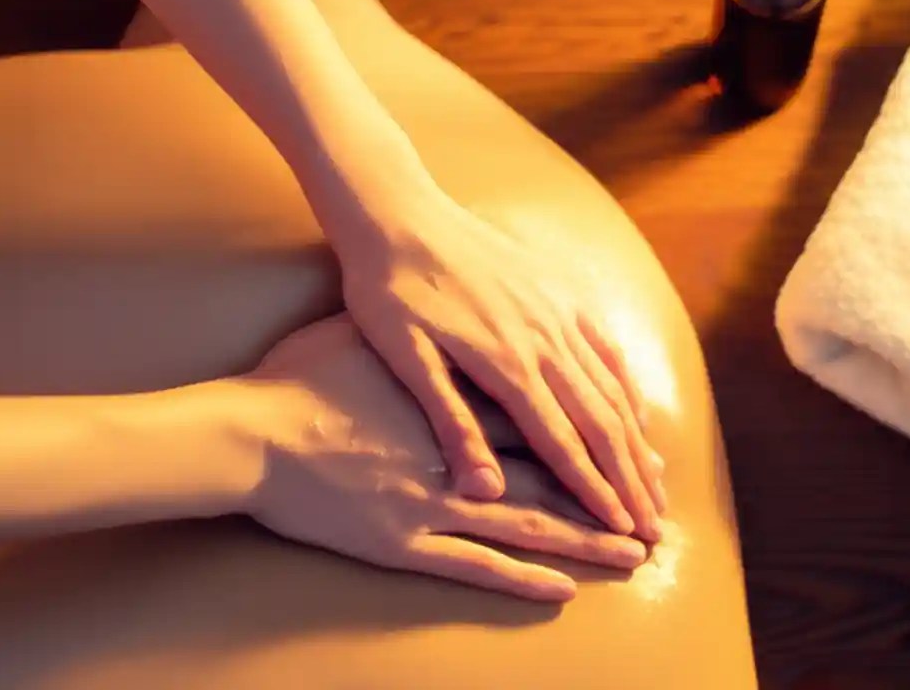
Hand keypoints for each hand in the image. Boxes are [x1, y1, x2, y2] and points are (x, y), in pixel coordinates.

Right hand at [244, 316, 646, 601]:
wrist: (252, 432)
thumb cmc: (303, 380)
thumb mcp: (369, 338)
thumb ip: (421, 340)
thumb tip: (450, 319)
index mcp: (459, 396)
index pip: (547, 416)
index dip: (594, 435)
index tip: (633, 450)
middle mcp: (460, 449)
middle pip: (553, 470)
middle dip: (609, 490)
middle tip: (657, 510)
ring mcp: (435, 499)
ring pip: (529, 522)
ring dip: (584, 539)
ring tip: (633, 553)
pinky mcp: (404, 540)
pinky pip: (473, 566)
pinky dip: (519, 578)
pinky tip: (560, 590)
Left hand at [331, 185, 665, 540]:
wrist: (398, 212)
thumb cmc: (388, 290)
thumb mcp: (407, 359)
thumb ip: (452, 423)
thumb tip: (485, 489)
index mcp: (507, 364)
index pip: (564, 444)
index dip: (596, 493)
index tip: (621, 531)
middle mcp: (545, 339)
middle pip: (601, 423)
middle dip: (630, 480)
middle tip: (653, 528)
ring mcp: (557, 310)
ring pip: (610, 388)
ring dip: (636, 441)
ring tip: (655, 484)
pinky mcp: (558, 288)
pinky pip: (604, 346)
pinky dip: (626, 387)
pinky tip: (636, 412)